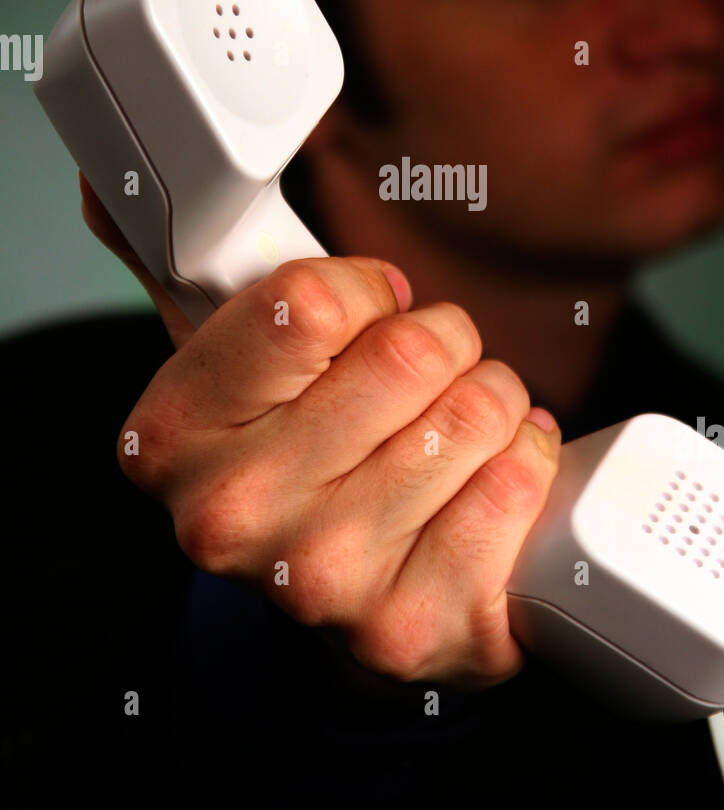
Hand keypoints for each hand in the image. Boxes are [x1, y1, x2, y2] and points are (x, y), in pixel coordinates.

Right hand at [80, 174, 560, 689]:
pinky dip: (526, 457)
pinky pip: (519, 481)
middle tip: (422, 374)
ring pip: (476, 410)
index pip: (315, 300)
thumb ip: (192, 265)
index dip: (366, 291)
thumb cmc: (301, 455)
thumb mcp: (236, 363)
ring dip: (489, 399)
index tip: (369, 311)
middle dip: (442, 342)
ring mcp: (325, 581)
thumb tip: (111, 183)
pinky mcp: (417, 626)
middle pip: (410, 355)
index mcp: (173, 434)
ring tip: (455, 428)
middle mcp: (236, 515)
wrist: (346, 591)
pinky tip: (488, 477)